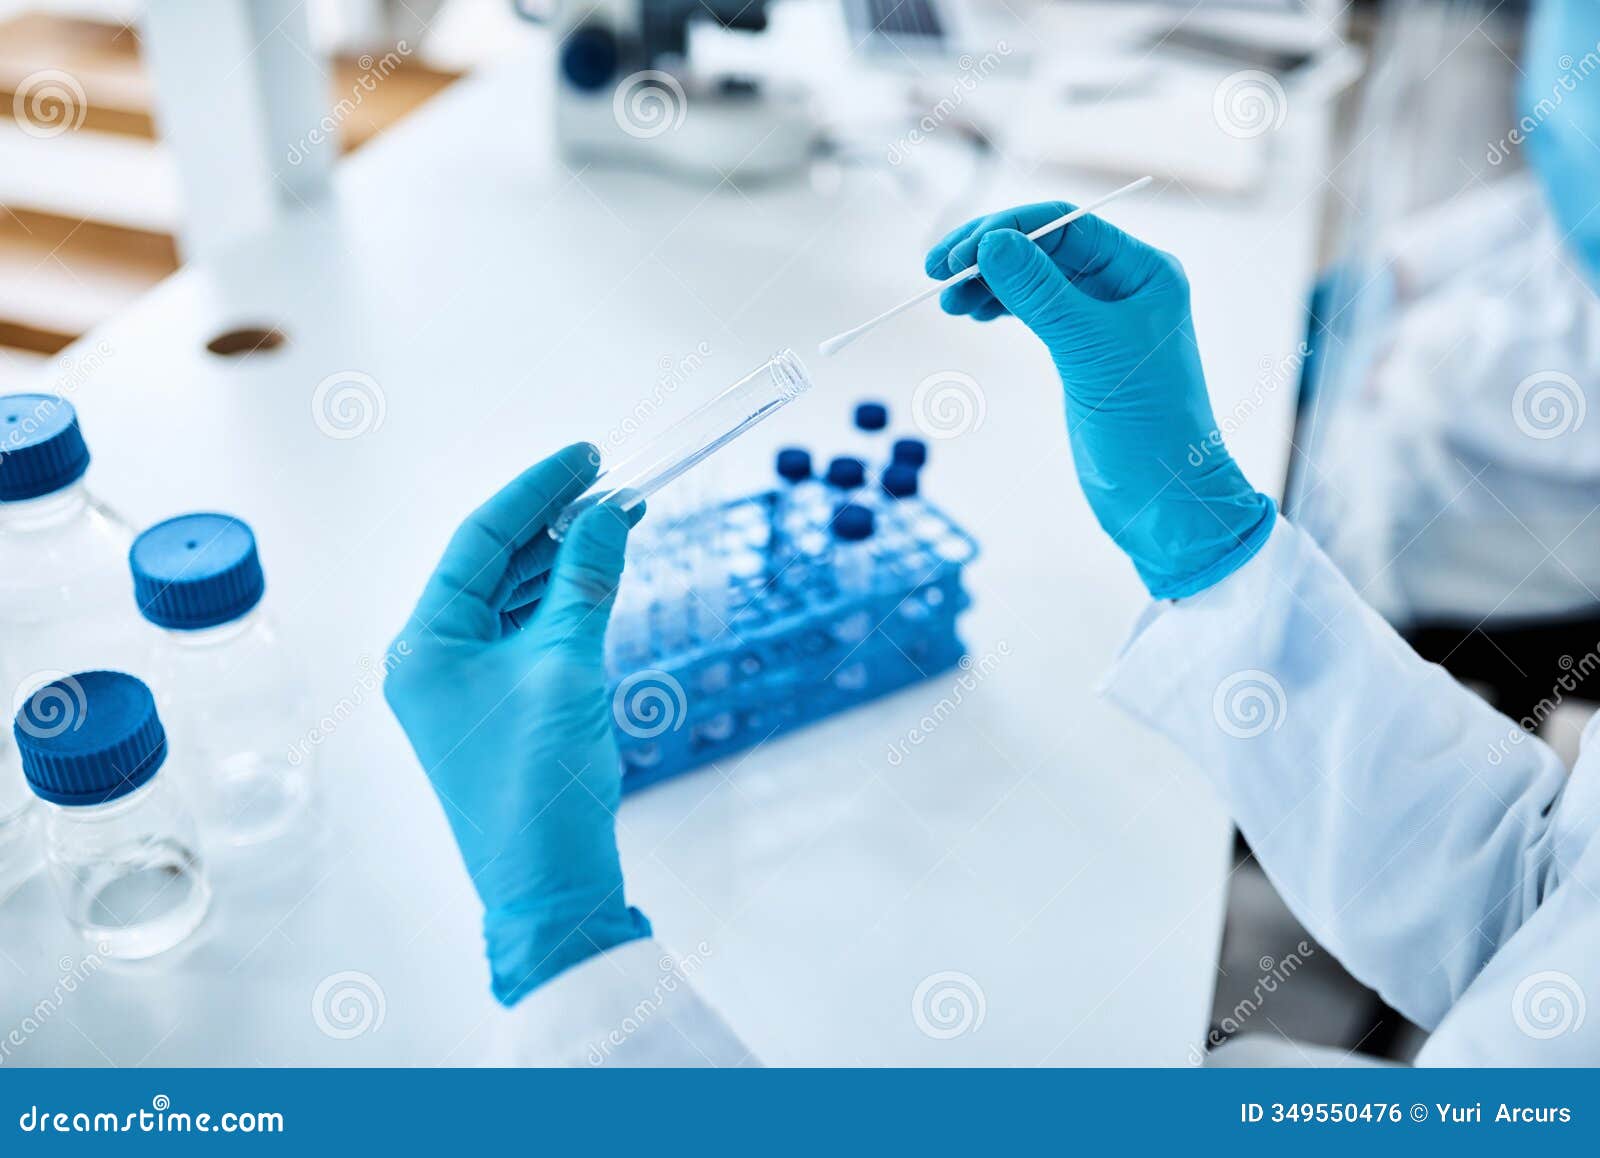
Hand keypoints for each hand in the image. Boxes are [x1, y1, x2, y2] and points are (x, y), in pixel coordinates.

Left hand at [384, 443, 650, 1004]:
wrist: (550, 884)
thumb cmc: (539, 782)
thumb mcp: (566, 665)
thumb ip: (587, 580)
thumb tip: (609, 511)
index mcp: (423, 644)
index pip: (479, 540)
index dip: (534, 491)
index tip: (584, 456)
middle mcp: (433, 659)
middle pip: (494, 565)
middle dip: (555, 525)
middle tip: (614, 488)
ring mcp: (465, 687)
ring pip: (516, 599)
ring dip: (566, 563)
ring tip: (620, 523)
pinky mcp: (499, 709)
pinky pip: (530, 636)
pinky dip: (567, 605)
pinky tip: (603, 578)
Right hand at [928, 202, 1275, 598]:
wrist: (1163, 499)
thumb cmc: (1146, 426)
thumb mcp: (1088, 351)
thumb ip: (1039, 293)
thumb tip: (991, 242)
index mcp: (1144, 272)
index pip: (1065, 226)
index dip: (1005, 232)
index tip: (955, 258)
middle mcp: (1126, 287)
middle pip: (1045, 247)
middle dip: (989, 256)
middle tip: (936, 274)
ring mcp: (1104, 319)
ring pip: (1035, 280)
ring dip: (989, 284)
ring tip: (948, 303)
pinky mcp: (1084, 351)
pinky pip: (1036, 311)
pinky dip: (1002, 308)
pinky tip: (975, 312)